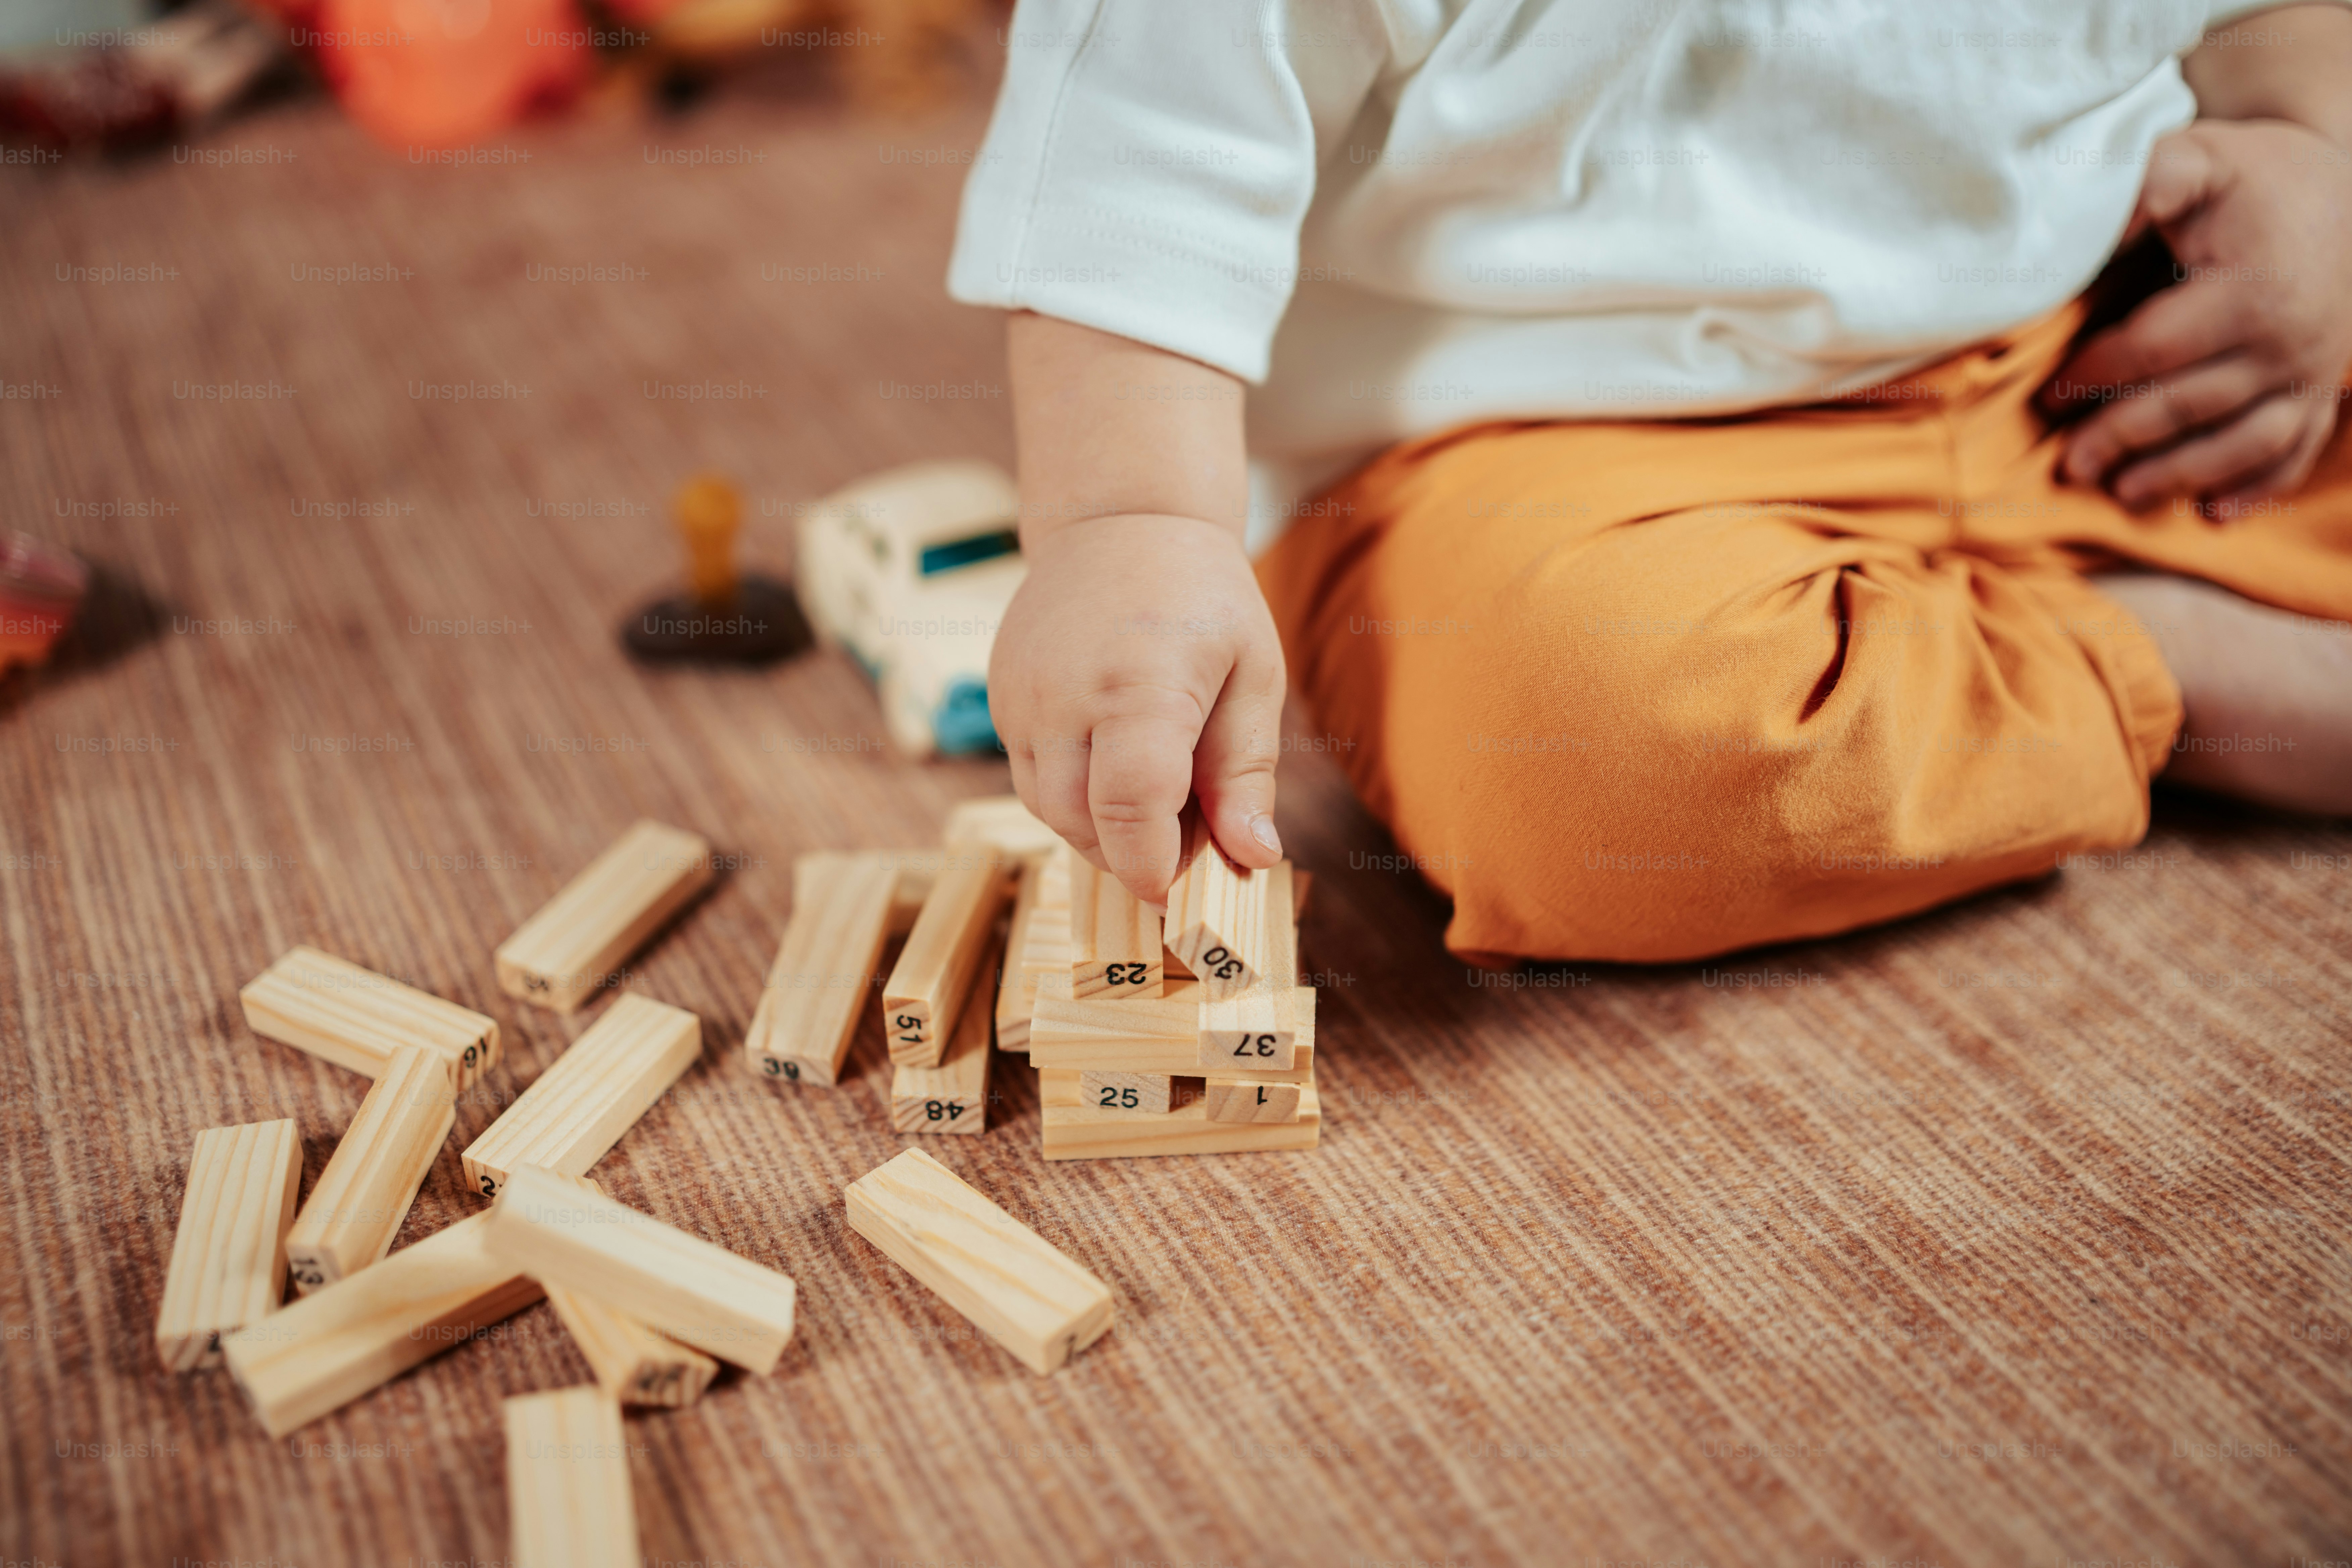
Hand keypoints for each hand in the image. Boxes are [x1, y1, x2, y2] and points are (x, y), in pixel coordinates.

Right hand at [988, 512, 1285, 903]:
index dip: (1153, 866)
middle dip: (1137, 853)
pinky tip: (1115, 760)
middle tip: (1191, 825)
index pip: (1130, 807)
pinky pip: (1032, 781)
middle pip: (1084, 825)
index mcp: (1140, 685)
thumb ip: (1246, 772)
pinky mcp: (1000, 701)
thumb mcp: (1252, 675)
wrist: (1117, 521)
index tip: (1179, 887)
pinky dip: (1075, 796)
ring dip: (1104, 829)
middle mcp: (1064, 696)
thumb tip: (1253, 858)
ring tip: (1158, 788)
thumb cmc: (1200, 598)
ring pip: (1051, 812)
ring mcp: (1021, 699)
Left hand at [2043, 119, 2351, 511]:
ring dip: (2181, 476)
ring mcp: (2314, 371)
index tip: (2050, 394)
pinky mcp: (2324, 389)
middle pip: (2192, 406)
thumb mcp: (2197, 160)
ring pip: (2242, 443)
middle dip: (2126, 439)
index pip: (2156, 349)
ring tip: (2124, 495)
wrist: (2339, 183)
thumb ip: (2146, 183)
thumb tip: (2089, 217)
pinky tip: (2214, 513)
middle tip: (2071, 466)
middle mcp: (2291, 339)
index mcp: (2253, 290)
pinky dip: (2257, 487)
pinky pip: (2295, 451)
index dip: (2097, 375)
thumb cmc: (2251, 177)